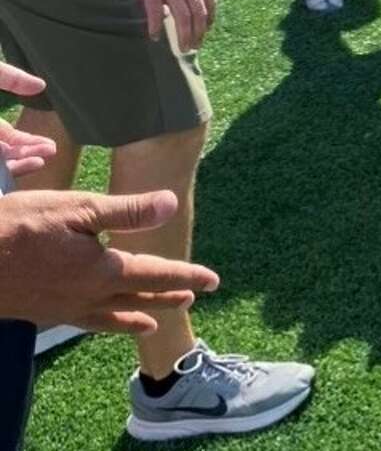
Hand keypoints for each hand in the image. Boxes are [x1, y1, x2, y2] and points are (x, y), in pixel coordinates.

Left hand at [0, 66, 55, 174]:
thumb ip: (12, 78)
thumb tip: (41, 85)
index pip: (8, 138)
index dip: (29, 142)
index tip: (51, 146)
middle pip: (4, 153)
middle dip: (28, 154)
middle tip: (52, 152)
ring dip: (18, 164)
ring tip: (40, 159)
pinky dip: (4, 167)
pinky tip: (18, 158)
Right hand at [0, 189, 218, 331]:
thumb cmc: (20, 226)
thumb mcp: (78, 208)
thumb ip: (127, 210)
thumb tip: (171, 204)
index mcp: (102, 271)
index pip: (156, 274)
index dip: (186, 276)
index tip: (213, 281)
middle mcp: (87, 297)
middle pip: (138, 299)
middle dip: (168, 296)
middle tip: (195, 296)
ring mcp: (63, 309)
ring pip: (112, 316)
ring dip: (140, 313)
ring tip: (159, 317)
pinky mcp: (43, 312)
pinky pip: (85, 322)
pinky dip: (105, 323)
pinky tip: (104, 320)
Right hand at [108, 0, 215, 50]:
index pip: (210, 2)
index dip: (210, 19)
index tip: (207, 31)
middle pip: (198, 14)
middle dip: (198, 33)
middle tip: (194, 47)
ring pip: (182, 17)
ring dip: (183, 36)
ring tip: (181, 48)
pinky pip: (156, 13)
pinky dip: (156, 27)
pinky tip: (154, 36)